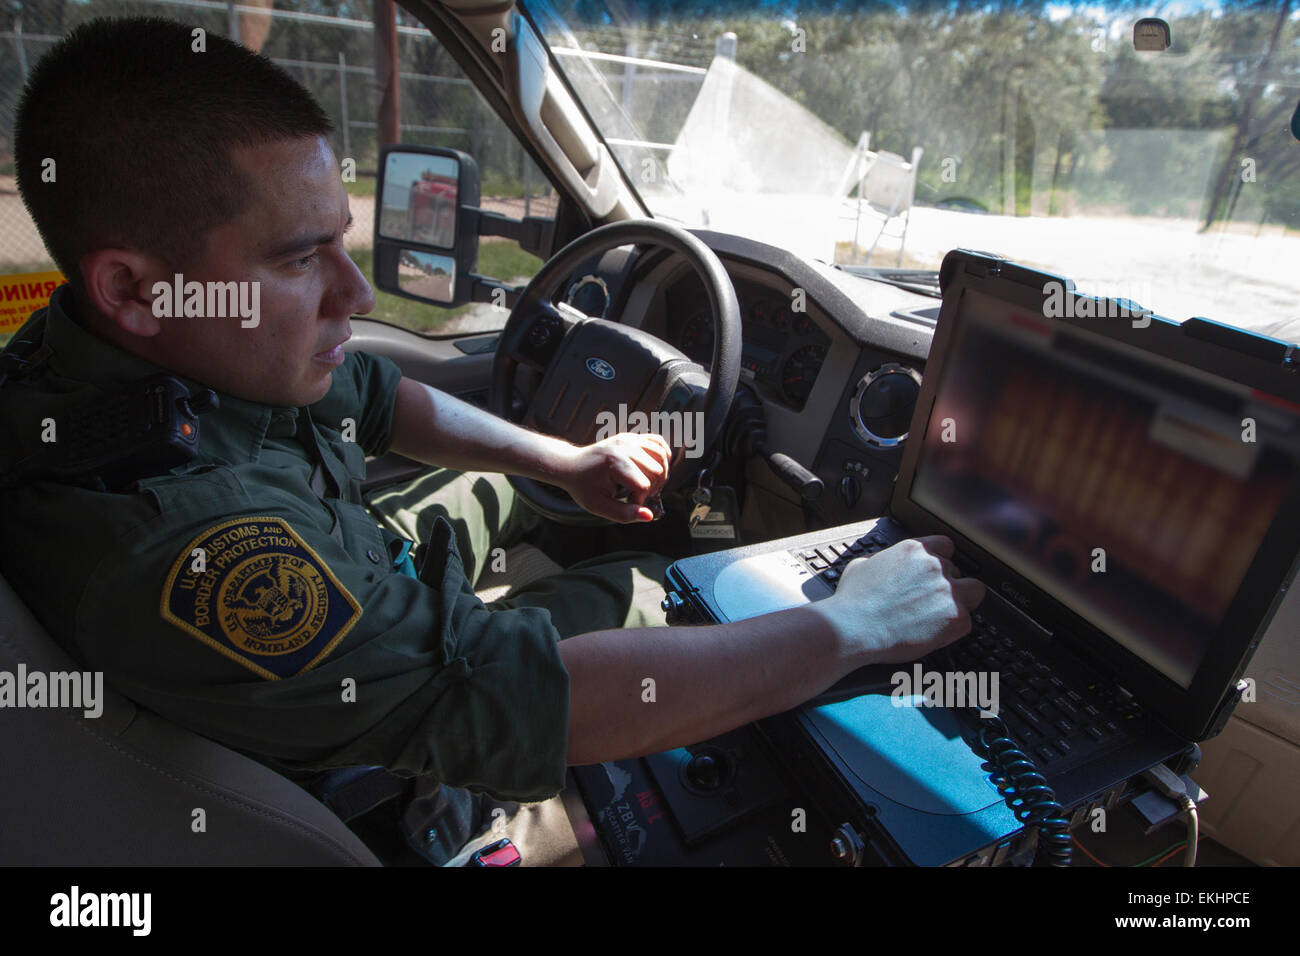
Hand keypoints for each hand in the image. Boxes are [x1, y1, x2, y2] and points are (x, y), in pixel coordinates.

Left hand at [555, 432, 671, 522]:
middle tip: (636, 495)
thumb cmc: (584, 488)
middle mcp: (623, 446)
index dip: (639, 500)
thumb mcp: (599, 506)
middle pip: (657, 471)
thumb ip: (624, 514)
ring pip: (662, 456)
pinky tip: (655, 468)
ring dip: (660, 474)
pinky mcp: (632, 437)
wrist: (571, 465)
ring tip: (647, 484)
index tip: (626, 503)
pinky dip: (663, 456)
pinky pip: (658, 442)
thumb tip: (650, 516)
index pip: (643, 485)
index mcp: (614, 463)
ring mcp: (628, 439)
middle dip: (651, 488)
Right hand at [817, 535, 985, 664]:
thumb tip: (885, 563)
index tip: (936, 573)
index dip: (941, 561)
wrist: (853, 628)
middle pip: (958, 571)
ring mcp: (947, 591)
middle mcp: (934, 566)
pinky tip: (935, 633)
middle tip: (930, 602)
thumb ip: (884, 560)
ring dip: (962, 602)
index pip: (946, 546)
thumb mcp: (862, 564)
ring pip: (975, 592)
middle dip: (947, 585)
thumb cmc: (853, 600)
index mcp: (914, 550)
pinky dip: (954, 629)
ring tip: (942, 616)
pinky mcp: (955, 617)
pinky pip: (968, 621)